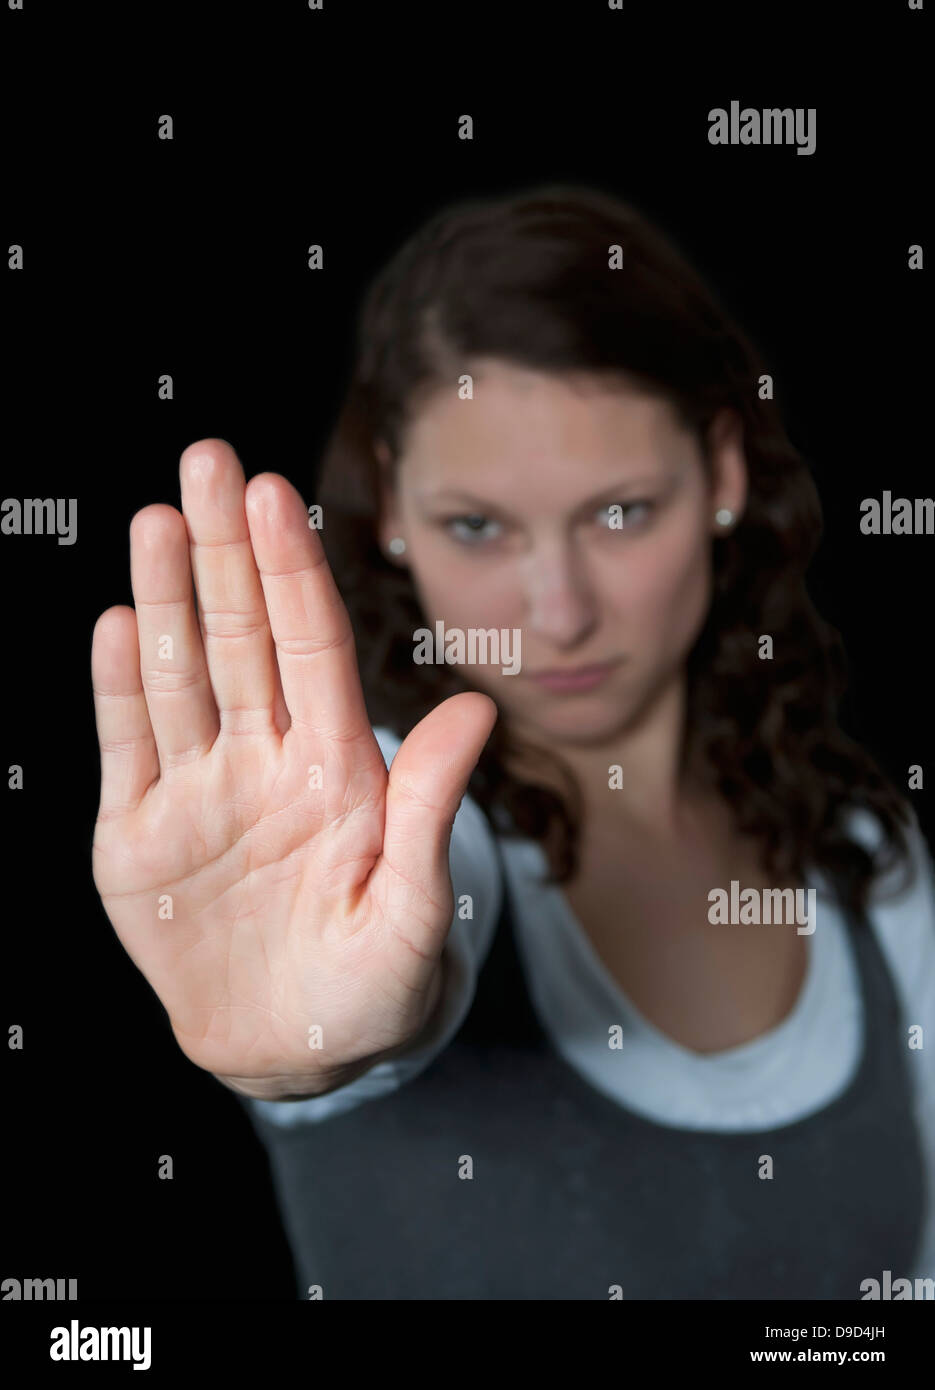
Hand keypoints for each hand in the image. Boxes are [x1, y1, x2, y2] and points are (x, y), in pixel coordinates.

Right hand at [91, 440, 496, 1095]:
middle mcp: (266, 760)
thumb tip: (478, 708)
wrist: (290, 1050)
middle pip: (242, 637)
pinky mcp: (139, 833)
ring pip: (182, 675)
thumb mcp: (411, 912)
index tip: (279, 495)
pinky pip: (130, 747)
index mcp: (338, 769)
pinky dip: (122, 688)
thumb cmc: (369, 985)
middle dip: (225, 550)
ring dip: (168, 597)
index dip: (292, 572)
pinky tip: (121, 622)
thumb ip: (429, 811)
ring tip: (159, 518)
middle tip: (211, 458)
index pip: (311, 648)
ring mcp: (200, 791)